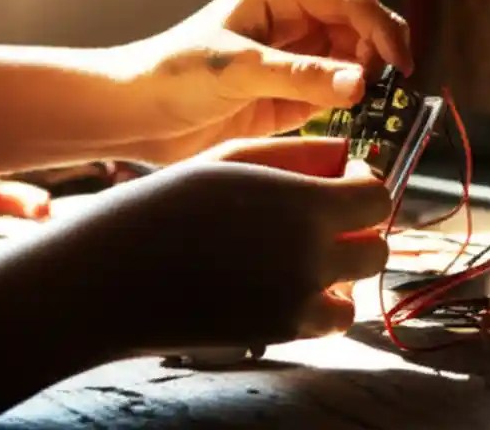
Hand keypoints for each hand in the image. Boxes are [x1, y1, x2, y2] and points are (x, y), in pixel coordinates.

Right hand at [80, 136, 388, 352]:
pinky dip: (319, 306)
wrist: (112, 275)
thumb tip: (345, 157)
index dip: (363, 187)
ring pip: (357, 291)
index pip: (377, 198)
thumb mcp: (231, 161)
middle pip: (375, 247)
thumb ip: (297, 156)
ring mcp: (296, 302)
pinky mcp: (278, 333)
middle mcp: (310, 257)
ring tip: (300, 255)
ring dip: (342, 274)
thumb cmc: (164, 205)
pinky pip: (328, 322)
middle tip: (322, 221)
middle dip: (357, 231)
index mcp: (302, 204)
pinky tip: (284, 284)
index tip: (341, 184)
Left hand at [118, 0, 412, 162]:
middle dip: (380, 58)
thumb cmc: (172, 74)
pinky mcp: (293, 97)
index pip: (350, 2)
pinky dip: (353, 111)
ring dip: (369, 87)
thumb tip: (361, 83)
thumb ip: (301, 77)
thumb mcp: (238, 70)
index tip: (399, 66)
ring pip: (355, 66)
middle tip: (388, 95)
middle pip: (361, 31)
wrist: (136, 115)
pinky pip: (337, 98)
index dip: (382, 30)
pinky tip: (357, 125)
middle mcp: (295, 22)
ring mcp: (296, 60)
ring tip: (373, 113)